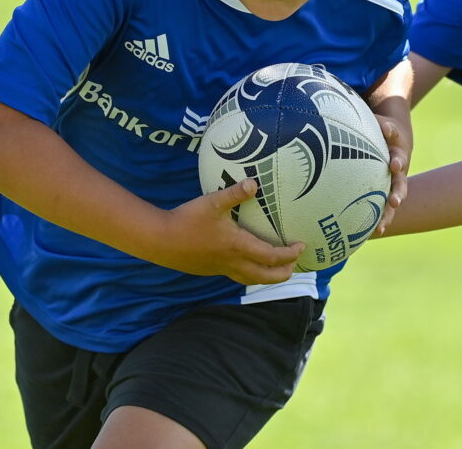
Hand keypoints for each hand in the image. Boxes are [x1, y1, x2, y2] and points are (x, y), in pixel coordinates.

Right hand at [155, 179, 303, 284]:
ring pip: (252, 280)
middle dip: (285, 272)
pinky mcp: (211, 270)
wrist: (160, 240)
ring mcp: (221, 269)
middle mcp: (233, 263)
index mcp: (238, 247)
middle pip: (266, 276)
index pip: (272, 256)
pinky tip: (249, 263)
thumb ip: (235, 193)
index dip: (290, 254)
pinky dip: (252, 274)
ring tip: (279, 269)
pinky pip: (238, 276)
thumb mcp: (212, 202)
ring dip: (269, 276)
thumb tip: (255, 182)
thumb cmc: (187, 220)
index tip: (302, 246)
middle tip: (296, 263)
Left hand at [373, 115, 410, 235]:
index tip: (394, 164)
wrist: (395, 139)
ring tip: (381, 228)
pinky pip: (381, 208)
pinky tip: (366, 235)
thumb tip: (371, 121)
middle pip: (400, 182)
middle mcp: (398, 170)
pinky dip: (376, 221)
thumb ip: (376, 123)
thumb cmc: (380, 129)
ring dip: (388, 214)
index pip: (397, 153)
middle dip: (398, 192)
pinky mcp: (386, 193)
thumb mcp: (378, 121)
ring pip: (392, 201)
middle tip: (395, 201)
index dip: (397, 159)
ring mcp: (393, 183)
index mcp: (396, 150)